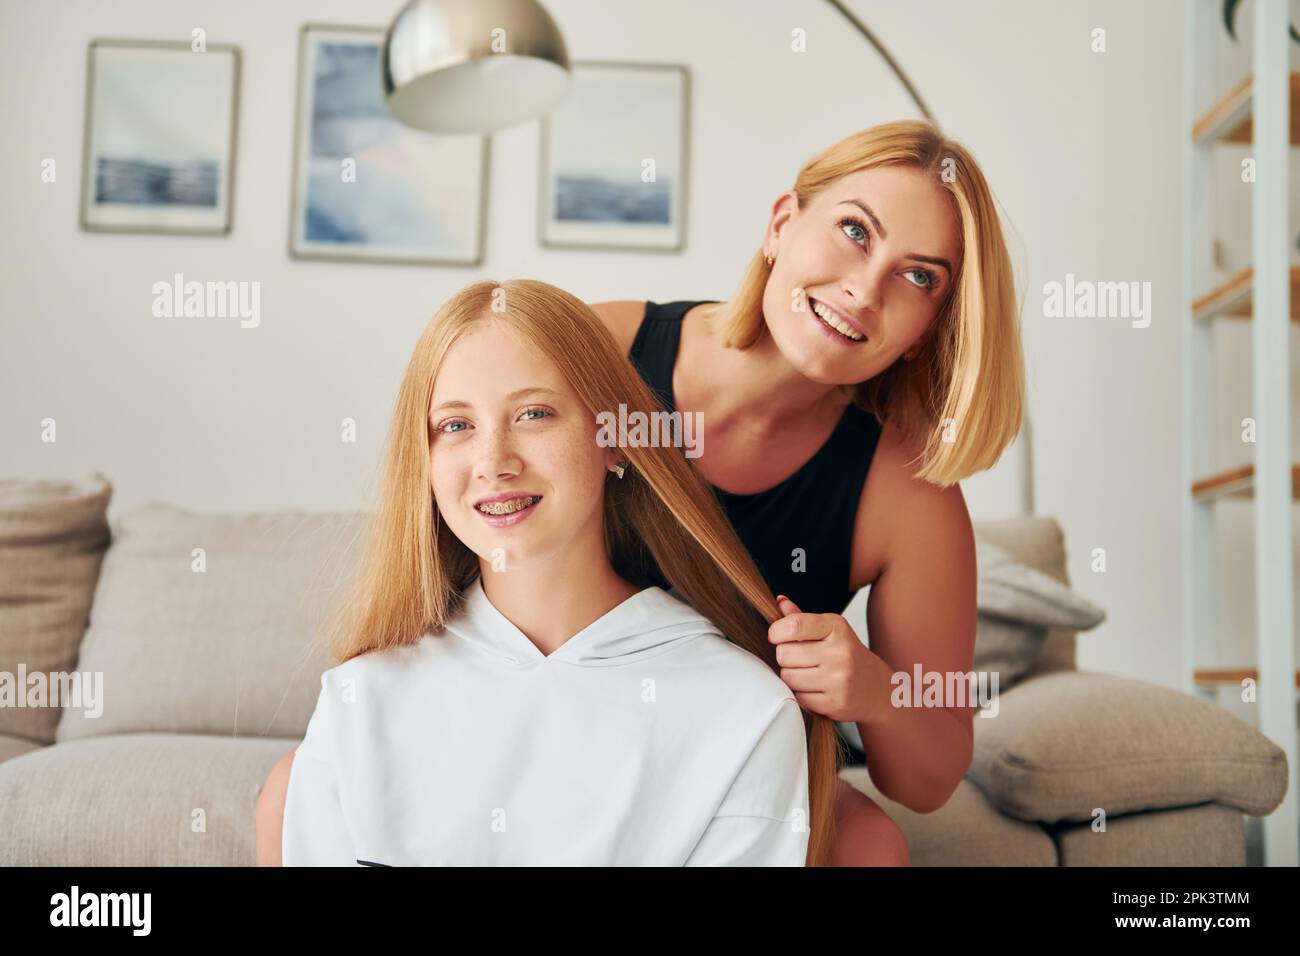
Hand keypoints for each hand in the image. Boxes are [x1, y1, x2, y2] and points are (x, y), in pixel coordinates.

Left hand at [768, 594, 893, 724]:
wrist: (878, 688)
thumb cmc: (847, 655)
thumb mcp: (830, 630)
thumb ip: (802, 618)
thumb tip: (780, 601)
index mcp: (836, 628)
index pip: (793, 625)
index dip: (776, 631)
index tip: (776, 636)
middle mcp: (840, 652)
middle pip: (784, 654)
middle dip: (785, 656)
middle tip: (799, 658)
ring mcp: (839, 680)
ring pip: (787, 677)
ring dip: (791, 676)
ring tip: (808, 673)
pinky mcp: (835, 703)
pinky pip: (798, 697)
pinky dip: (801, 694)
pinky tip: (816, 688)